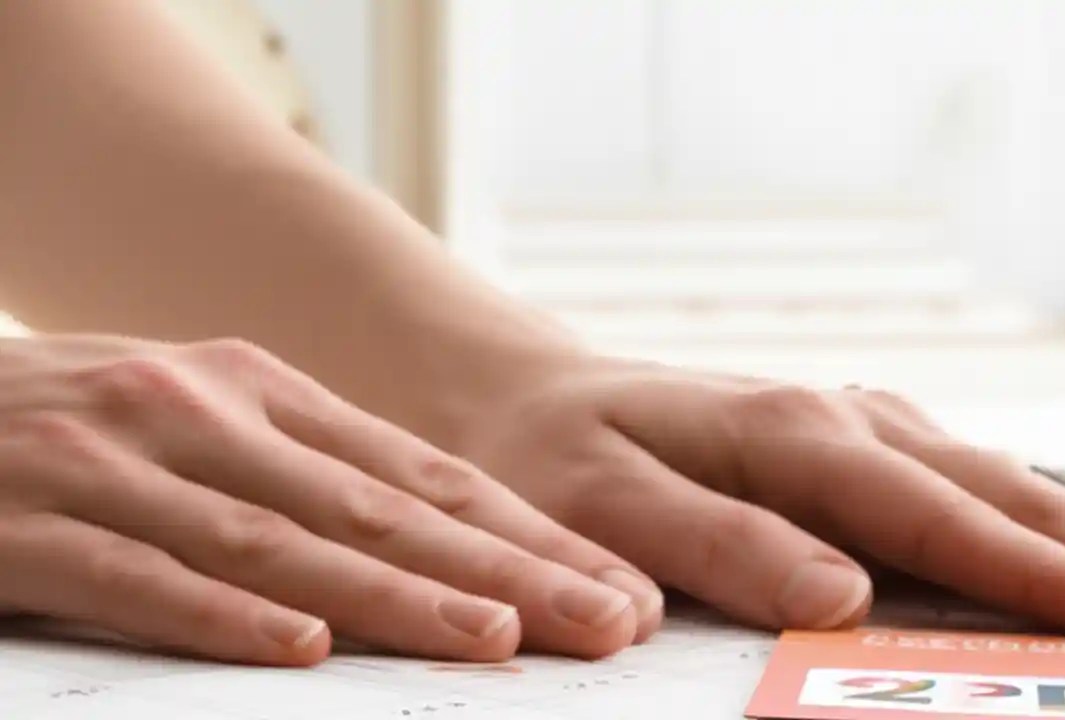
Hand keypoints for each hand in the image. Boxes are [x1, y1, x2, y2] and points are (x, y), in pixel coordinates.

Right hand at [0, 336, 658, 665]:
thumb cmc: (83, 432)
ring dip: (393, 597)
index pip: (423, 473)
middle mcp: (207, 410)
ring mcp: (119, 461)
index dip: (525, 531)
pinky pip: (139, 578)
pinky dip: (222, 617)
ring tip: (493, 639)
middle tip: (604, 621)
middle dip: (503, 570)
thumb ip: (308, 474)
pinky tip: (299, 651)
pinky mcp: (29, 523)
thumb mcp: (207, 423)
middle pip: (381, 509)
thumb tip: (436, 547)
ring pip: (281, 541)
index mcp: (266, 388)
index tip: (611, 583)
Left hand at [442, 355, 1064, 641]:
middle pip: (1019, 500)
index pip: (952, 525)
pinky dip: (1046, 530)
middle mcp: (848, 424)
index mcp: (797, 439)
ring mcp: (858, 433)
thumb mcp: (600, 499)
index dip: (1062, 582)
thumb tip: (842, 599)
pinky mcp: (851, 450)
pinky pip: (969, 493)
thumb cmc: (548, 455)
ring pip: (1010, 491)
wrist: (518, 399)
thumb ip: (715, 544)